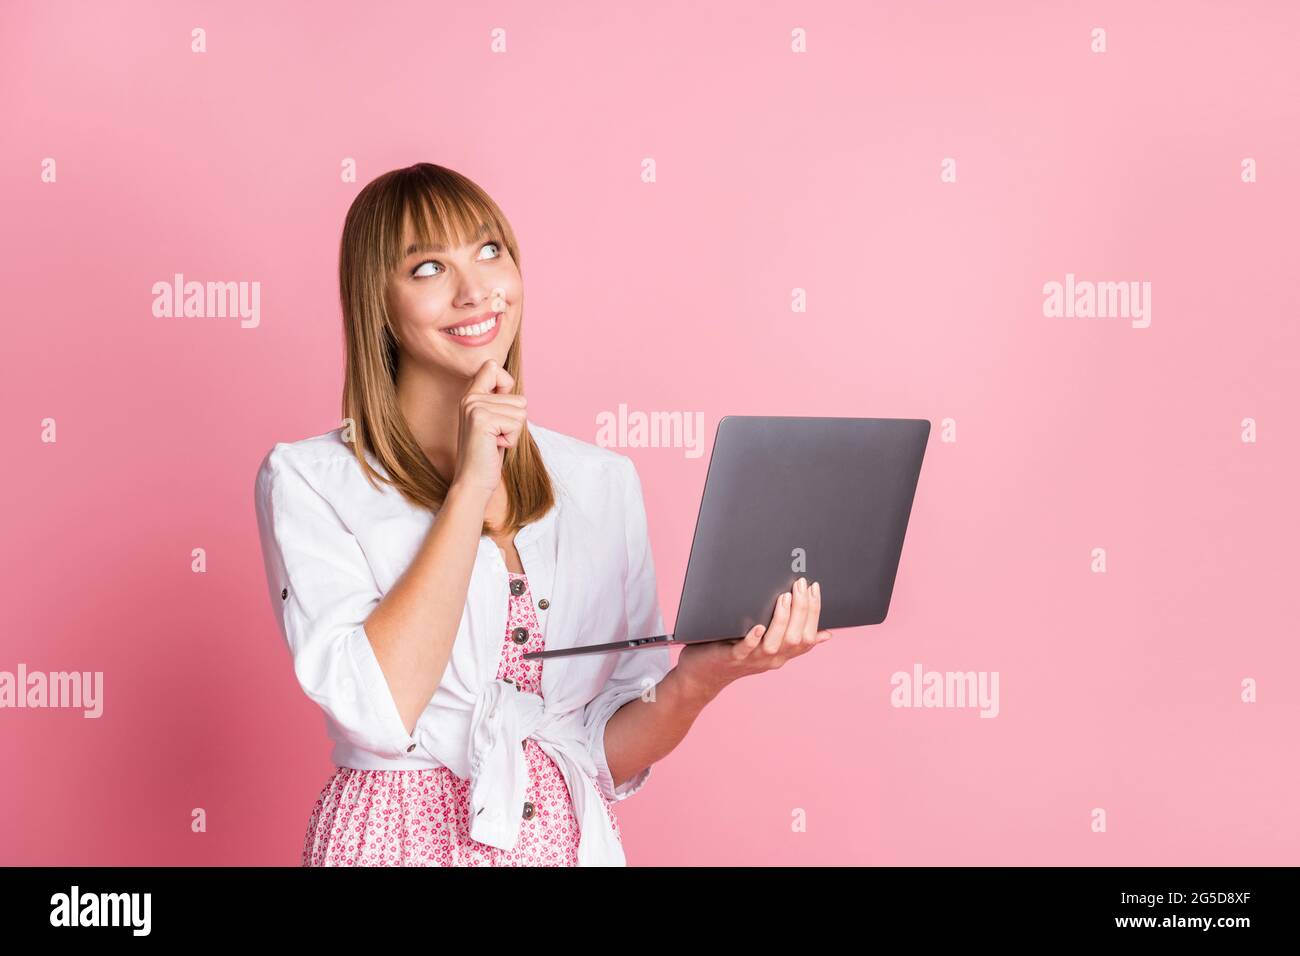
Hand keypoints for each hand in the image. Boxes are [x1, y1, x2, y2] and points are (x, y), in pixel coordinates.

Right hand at [450, 359, 527, 496]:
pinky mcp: (482, 420)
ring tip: (494, 442)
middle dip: (515, 422)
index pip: (492, 367)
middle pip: (519, 398)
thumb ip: (499, 401)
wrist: (472, 482)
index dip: (507, 384)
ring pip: (520, 411)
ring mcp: (475, 407)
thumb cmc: (487, 455)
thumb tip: (512, 381)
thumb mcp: (494, 423)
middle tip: (495, 437)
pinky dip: (512, 440)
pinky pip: (517, 423)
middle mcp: (470, 398)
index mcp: (471, 396)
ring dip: (514, 432)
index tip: (500, 411)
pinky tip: (494, 447)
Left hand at [672, 577, 832, 700]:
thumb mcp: (771, 646)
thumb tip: (826, 634)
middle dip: (801, 609)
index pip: (808, 635)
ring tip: (784, 597)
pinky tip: (757, 626)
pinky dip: (752, 638)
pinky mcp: (732, 657)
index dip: (814, 612)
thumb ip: (793, 637)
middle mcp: (772, 658)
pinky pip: (745, 650)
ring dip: (781, 620)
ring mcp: (752, 659)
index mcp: (784, 653)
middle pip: (795, 637)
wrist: (705, 674)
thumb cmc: (738, 652)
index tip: (814, 588)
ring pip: (775, 643)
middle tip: (800, 584)